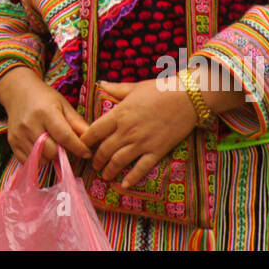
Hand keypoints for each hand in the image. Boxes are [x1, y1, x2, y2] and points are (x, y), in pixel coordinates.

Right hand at [0, 66, 90, 163]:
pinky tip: (40, 146)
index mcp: (45, 112)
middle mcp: (30, 124)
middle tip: (65, 145)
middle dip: (62, 152)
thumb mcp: (63, 104)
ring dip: (50, 156)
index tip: (87, 153)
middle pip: (52, 151)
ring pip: (41, 159)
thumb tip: (91, 140)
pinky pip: (29, 161)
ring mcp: (19, 135)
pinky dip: (38, 158)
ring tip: (51, 143)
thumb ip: (77, 123)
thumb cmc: (44, 98)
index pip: (64, 136)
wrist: (17, 92)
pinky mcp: (12, 142)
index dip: (78, 147)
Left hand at [79, 79, 197, 188]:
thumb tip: (100, 83)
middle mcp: (127, 131)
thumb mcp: (135, 87)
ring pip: (119, 161)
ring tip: (105, 175)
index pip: (95, 131)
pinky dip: (132, 178)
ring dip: (109, 170)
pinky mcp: (156, 151)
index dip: (85, 140)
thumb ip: (116, 89)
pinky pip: (141, 168)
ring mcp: (142, 142)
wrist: (187, 98)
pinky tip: (125, 185)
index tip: (81, 145)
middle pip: (104, 150)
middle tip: (94, 165)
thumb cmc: (160, 89)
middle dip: (96, 159)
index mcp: (119, 114)